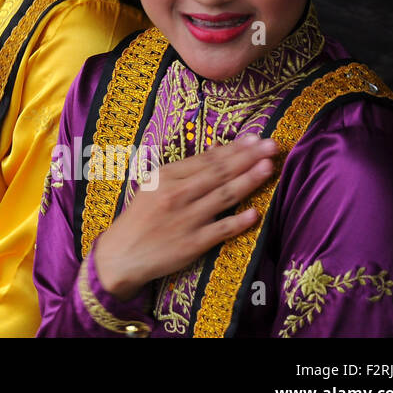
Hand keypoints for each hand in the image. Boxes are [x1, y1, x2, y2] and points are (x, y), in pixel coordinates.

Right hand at [91, 135, 279, 300]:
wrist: (121, 254)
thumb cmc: (139, 218)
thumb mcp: (152, 186)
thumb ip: (183, 172)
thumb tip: (217, 153)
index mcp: (165, 177)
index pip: (206, 160)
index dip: (233, 148)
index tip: (255, 138)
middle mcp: (176, 195)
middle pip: (219, 173)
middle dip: (247, 158)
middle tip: (271, 146)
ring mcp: (186, 219)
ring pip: (224, 196)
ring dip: (248, 181)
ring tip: (268, 167)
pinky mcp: (192, 244)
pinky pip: (221, 230)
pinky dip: (238, 221)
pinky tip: (255, 213)